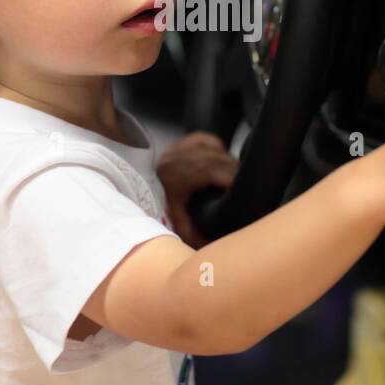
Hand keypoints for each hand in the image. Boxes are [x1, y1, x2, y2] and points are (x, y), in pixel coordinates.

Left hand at [156, 131, 239, 247]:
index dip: (229, 176)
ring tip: (236, 170)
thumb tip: (210, 244)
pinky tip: (222, 155)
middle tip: (246, 178)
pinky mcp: (179, 142)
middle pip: (214, 158)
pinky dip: (216, 146)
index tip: (242, 185)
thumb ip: (192, 232)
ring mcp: (178, 148)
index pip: (209, 171)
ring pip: (211, 147)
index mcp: (177, 177)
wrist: (139, 187)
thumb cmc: (159, 205)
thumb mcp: (175, 220)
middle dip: (233, 167)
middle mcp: (177, 159)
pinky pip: (204, 139)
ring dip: (226, 157)